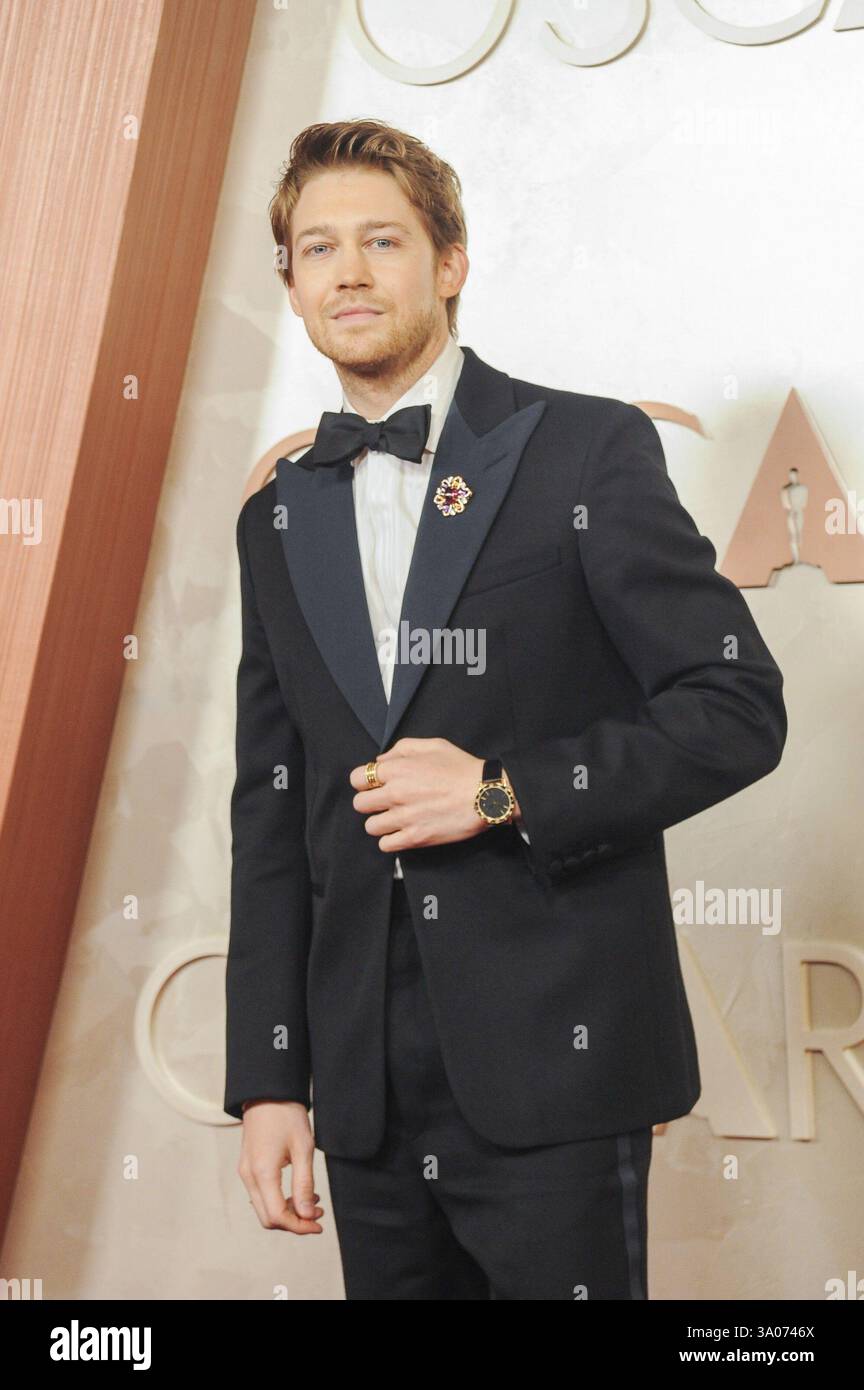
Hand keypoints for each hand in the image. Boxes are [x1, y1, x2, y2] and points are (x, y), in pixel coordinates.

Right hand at [237, 1100, 324, 1233]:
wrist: (267, 1092)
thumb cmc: (287, 1115)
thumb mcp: (303, 1148)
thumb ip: (304, 1184)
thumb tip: (306, 1215)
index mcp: (262, 1172)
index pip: (277, 1216)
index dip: (299, 1226)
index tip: (319, 1223)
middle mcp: (248, 1176)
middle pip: (268, 1218)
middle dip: (294, 1222)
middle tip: (318, 1215)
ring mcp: (245, 1172)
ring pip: (264, 1208)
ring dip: (288, 1212)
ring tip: (313, 1202)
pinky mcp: (248, 1167)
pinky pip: (261, 1195)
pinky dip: (280, 1201)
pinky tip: (299, 1191)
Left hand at [349, 737, 520, 855]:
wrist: (487, 794)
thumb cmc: (463, 769)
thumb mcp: (434, 745)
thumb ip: (402, 749)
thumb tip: (381, 760)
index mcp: (397, 769)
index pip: (356, 778)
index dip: (365, 782)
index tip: (375, 786)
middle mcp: (396, 793)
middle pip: (360, 804)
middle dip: (371, 803)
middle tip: (385, 803)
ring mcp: (404, 817)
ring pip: (371, 827)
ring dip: (381, 823)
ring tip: (396, 819)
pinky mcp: (415, 837)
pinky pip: (385, 845)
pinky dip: (391, 841)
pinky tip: (402, 832)